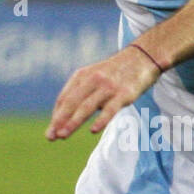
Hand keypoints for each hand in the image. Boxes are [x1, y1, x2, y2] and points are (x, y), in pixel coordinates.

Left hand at [46, 45, 160, 139]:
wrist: (142, 57)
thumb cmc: (115, 73)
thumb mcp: (94, 76)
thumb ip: (81, 92)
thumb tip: (64, 117)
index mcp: (82, 76)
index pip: (64, 98)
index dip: (56, 115)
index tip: (50, 131)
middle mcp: (92, 80)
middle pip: (72, 103)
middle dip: (60, 120)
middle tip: (51, 136)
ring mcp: (108, 87)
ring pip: (87, 107)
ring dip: (73, 122)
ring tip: (63, 135)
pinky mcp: (124, 94)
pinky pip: (110, 109)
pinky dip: (101, 120)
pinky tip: (93, 130)